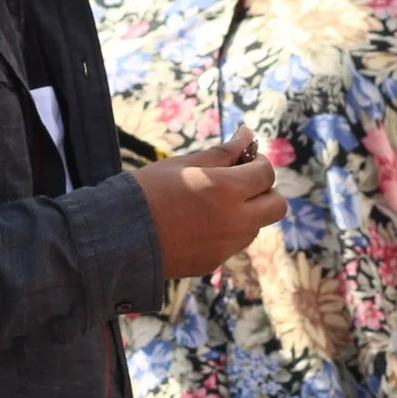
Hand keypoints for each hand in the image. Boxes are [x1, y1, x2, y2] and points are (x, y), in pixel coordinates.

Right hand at [133, 126, 285, 277]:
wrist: (120, 236)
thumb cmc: (149, 191)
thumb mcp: (185, 164)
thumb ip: (223, 152)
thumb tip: (248, 135)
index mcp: (229, 189)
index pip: (266, 174)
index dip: (260, 163)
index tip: (247, 159)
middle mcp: (236, 220)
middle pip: (277, 206)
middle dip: (266, 192)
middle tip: (243, 183)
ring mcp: (227, 245)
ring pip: (256, 226)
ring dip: (248, 213)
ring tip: (215, 204)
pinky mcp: (214, 262)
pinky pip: (234, 244)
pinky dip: (227, 232)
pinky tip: (199, 225)